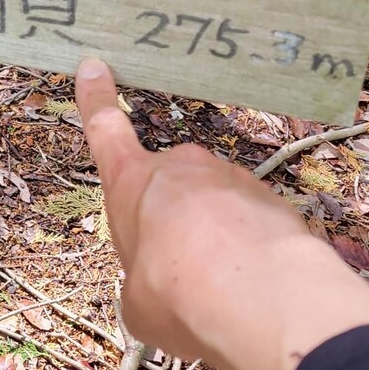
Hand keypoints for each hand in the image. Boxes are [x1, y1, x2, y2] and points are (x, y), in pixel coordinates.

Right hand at [75, 58, 368, 369]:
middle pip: (169, 186)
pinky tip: (256, 289)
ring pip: (215, 206)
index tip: (94, 66)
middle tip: (179, 271)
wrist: (262, 298)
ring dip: (215, 238)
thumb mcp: (138, 304)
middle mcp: (181, 168)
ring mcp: (231, 178)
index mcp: (133, 183)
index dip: (97, 99)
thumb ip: (141, 287)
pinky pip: (252, 223)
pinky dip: (251, 250)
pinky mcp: (274, 200)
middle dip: (173, 219)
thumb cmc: (176, 294)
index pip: (106, 129)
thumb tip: (159, 291)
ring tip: (222, 290)